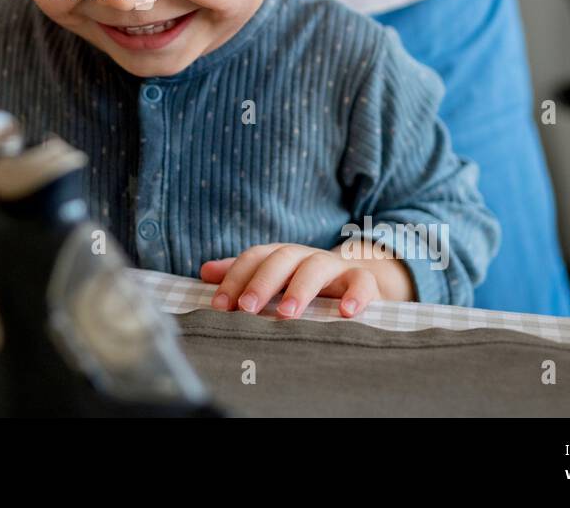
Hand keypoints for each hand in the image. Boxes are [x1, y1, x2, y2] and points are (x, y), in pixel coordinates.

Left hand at [201, 242, 410, 318]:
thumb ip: (243, 275)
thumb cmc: (307, 284)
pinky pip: (362, 282)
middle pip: (282, 259)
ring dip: (300, 289)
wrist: (360, 280)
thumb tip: (205, 272)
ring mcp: (335, 266)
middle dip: (261, 283)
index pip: (254, 258)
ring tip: (286, 314)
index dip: (235, 279)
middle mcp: (305, 256)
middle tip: (245, 309)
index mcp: (281, 255)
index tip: (218, 306)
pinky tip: (347, 313)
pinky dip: (357, 295)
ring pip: (317, 267)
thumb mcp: (276, 278)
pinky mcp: (364, 280)